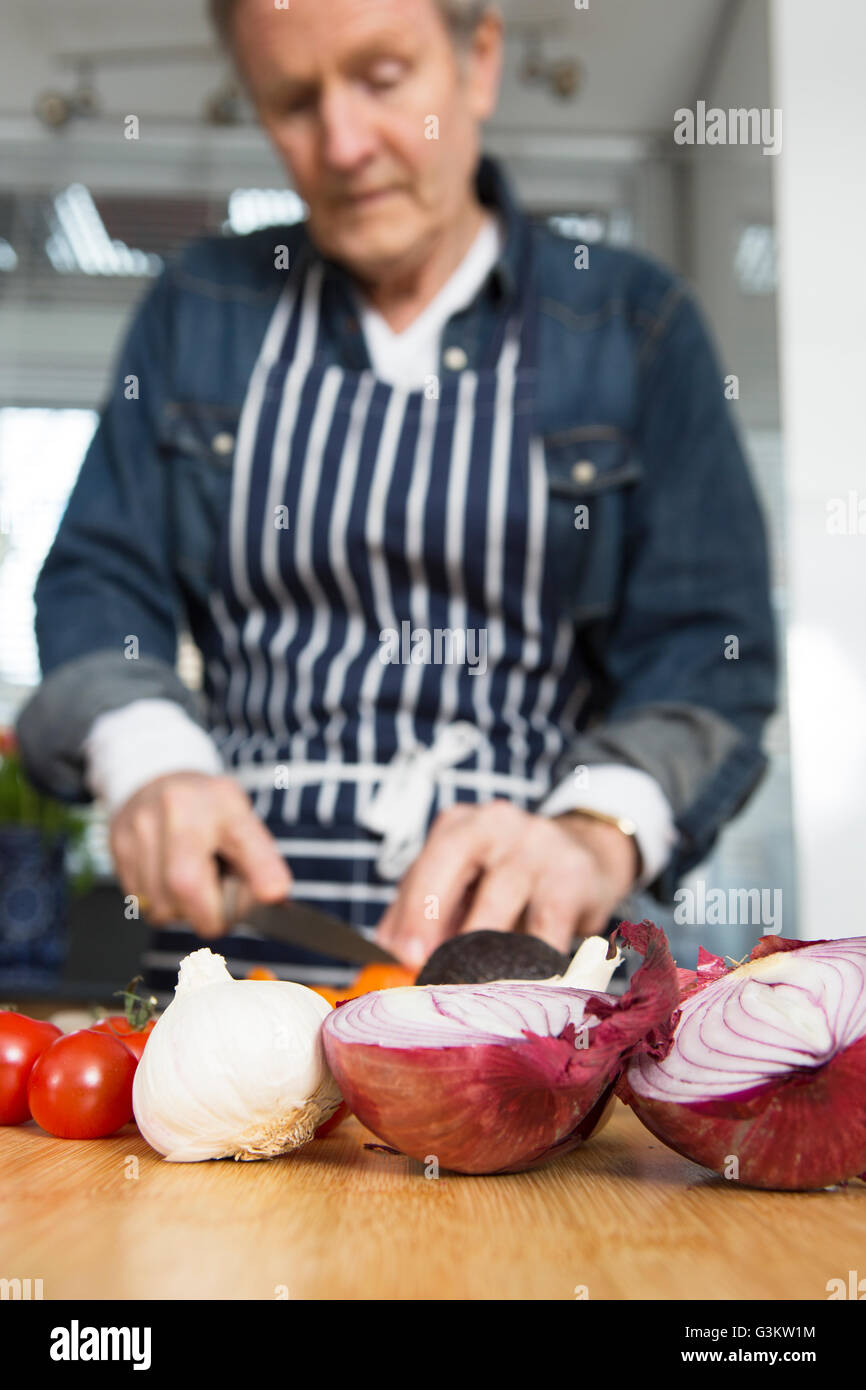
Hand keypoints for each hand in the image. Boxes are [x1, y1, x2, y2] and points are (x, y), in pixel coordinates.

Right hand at [109, 772, 291, 937]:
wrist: (156, 777)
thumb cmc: (208, 808)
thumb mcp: (244, 822)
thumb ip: (261, 860)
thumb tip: (274, 896)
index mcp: (217, 802)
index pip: (236, 852)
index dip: (235, 901)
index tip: (249, 910)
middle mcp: (173, 808)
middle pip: (184, 888)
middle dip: (206, 913)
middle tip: (218, 903)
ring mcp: (138, 827)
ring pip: (159, 905)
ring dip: (180, 910)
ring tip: (191, 880)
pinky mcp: (116, 845)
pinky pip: (140, 901)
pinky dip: (159, 901)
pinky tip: (167, 876)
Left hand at [375, 800, 639, 969]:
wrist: (588, 853)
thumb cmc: (511, 875)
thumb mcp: (466, 880)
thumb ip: (424, 910)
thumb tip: (387, 955)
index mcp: (460, 825)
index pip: (424, 865)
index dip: (409, 912)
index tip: (399, 955)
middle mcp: (495, 823)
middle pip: (453, 865)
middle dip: (432, 921)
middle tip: (423, 969)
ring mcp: (537, 845)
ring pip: (498, 904)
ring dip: (480, 955)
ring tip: (468, 988)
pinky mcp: (573, 876)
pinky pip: (546, 930)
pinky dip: (530, 964)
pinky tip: (521, 985)